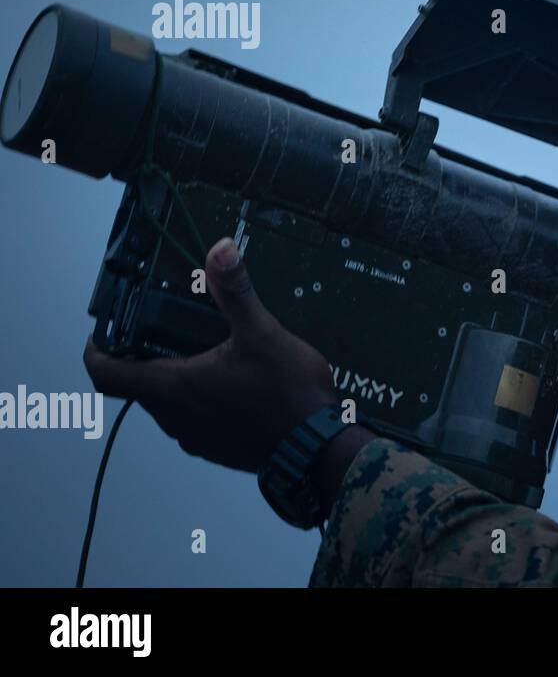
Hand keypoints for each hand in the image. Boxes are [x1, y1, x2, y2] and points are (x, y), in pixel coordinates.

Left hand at [84, 237, 338, 472]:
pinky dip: (199, 398)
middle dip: (146, 356)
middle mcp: (175, 417)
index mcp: (174, 387)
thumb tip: (220, 252)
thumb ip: (236, 292)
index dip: (96, 351)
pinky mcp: (215, 446)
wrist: (318, 449)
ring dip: (175, 379)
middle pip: (137, 386)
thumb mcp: (262, 333)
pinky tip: (233, 382)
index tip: (103, 334)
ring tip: (205, 351)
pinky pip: (192, 418)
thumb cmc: (288, 397)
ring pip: (167, 403)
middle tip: (165, 329)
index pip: (106, 374)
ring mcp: (194, 435)